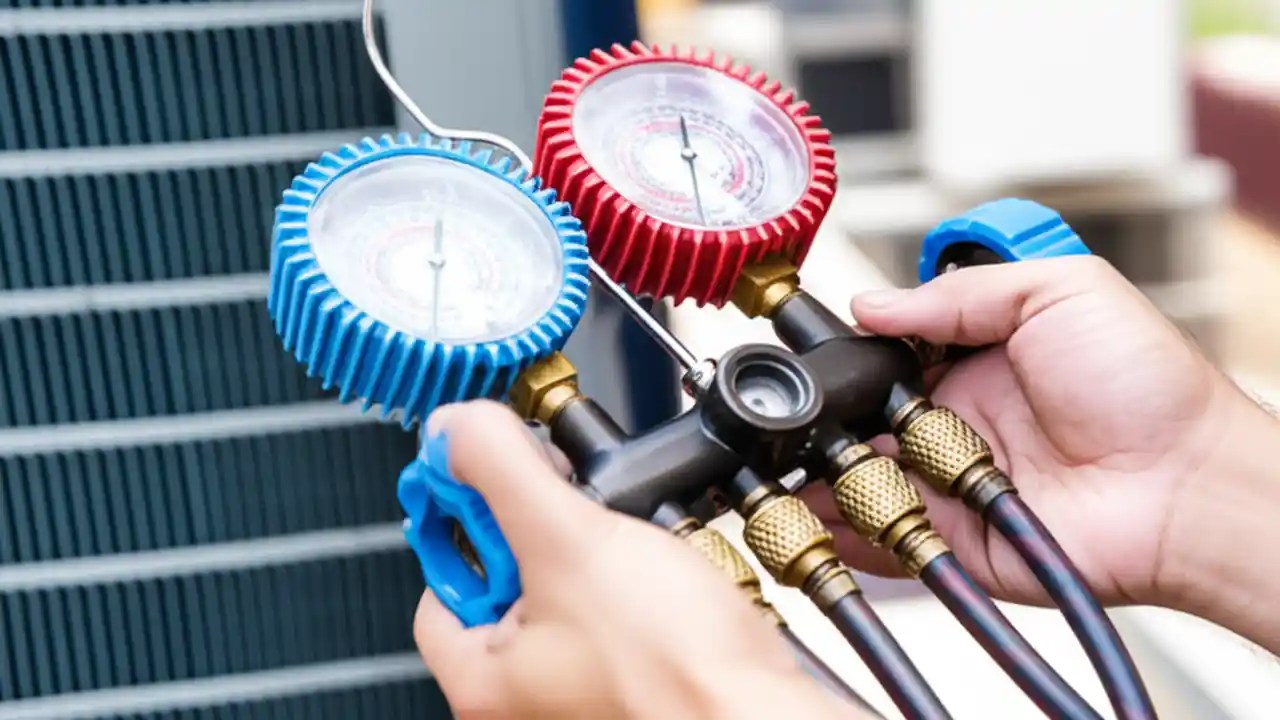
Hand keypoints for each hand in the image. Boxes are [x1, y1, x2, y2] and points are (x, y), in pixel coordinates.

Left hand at [415, 401, 856, 718]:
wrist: (763, 713)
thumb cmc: (673, 664)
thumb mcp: (567, 539)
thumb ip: (500, 471)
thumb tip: (452, 428)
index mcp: (484, 681)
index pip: (439, 587)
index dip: (465, 525)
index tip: (493, 483)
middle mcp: (527, 698)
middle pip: (509, 582)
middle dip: (545, 532)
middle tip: (578, 514)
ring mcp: (584, 692)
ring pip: (570, 592)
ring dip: (595, 551)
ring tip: (627, 544)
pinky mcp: (638, 681)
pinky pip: (618, 613)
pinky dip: (634, 581)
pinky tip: (660, 571)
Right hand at [804, 256, 1279, 650]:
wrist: (1189, 487)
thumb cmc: (1149, 386)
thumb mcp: (1062, 290)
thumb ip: (960, 294)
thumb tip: (871, 302)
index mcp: (978, 360)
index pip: (889, 354)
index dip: (854, 354)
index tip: (821, 353)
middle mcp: (958, 419)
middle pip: (864, 418)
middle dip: (829, 416)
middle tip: (800, 412)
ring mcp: (952, 480)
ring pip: (864, 477)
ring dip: (826, 471)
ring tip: (792, 461)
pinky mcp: (956, 538)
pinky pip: (885, 536)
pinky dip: (844, 531)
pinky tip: (810, 514)